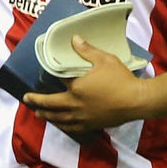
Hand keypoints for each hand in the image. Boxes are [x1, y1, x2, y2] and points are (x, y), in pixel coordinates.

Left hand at [22, 37, 147, 133]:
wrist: (138, 101)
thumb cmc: (121, 79)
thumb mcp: (104, 60)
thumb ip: (87, 50)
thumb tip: (74, 38)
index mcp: (76, 89)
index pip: (57, 83)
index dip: (51, 77)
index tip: (44, 73)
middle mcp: (76, 106)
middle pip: (52, 106)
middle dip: (38, 103)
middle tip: (27, 100)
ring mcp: (84, 118)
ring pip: (60, 119)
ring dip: (48, 116)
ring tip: (40, 114)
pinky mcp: (93, 125)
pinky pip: (73, 128)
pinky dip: (64, 126)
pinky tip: (62, 125)